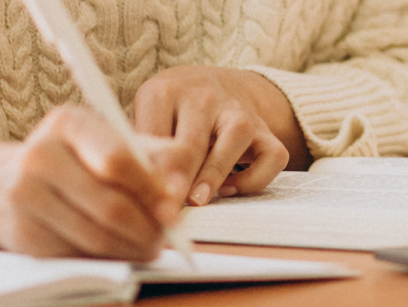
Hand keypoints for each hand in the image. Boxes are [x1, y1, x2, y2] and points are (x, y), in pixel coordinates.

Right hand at [0, 106, 182, 260]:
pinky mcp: (23, 232)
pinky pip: (79, 254)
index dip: (151, 190)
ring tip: (151, 246)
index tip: (174, 210)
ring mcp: (24, 194)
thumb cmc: (79, 159)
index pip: (117, 160)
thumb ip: (158, 156)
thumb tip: (179, 190)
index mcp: (68, 123)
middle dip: (148, 227)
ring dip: (133, 248)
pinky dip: (108, 257)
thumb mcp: (115, 142)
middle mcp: (39, 154)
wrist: (10, 181)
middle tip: (168, 237)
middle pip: (110, 205)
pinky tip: (119, 248)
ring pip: (97, 236)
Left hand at [133, 65, 305, 205]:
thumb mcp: (147, 115)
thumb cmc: (170, 110)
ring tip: (198, 202)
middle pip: (190, 143)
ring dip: (214, 176)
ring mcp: (239, 111)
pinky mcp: (265, 130)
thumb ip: (141, 144)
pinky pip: (271, 157)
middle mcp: (204, 96)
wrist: (214, 84)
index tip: (143, 198)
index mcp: (164, 91)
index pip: (154, 135)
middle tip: (167, 212)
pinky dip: (254, 179)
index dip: (148, 171)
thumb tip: (136, 186)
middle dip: (178, 182)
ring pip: (235, 141)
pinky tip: (229, 188)